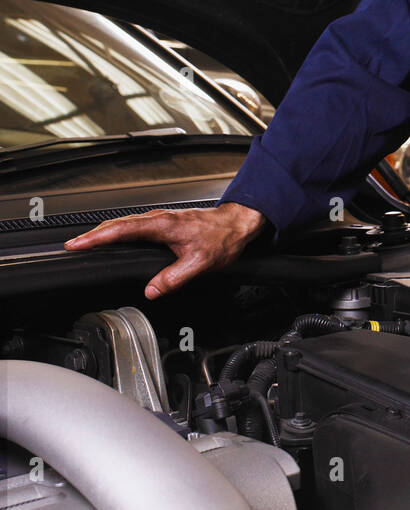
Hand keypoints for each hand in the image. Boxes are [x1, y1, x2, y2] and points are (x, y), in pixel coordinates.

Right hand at [64, 201, 266, 299]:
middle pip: (118, 224)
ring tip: (85, 242)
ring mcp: (161, 219)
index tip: (78, 244)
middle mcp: (159, 219)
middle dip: (93, 234)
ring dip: (104, 232)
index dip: (98, 238)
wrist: (237, 223)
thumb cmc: (222, 238)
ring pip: (125, 223)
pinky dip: (118, 230)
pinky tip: (114, 239)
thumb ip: (174, 278)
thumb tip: (151, 290)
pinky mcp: (164, 223)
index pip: (122, 230)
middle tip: (72, 246)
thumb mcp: (200, 263)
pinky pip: (135, 225)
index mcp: (163, 225)